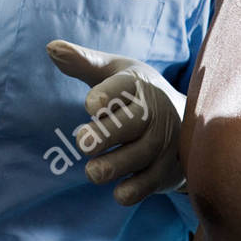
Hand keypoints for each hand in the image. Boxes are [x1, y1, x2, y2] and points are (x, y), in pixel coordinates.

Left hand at [46, 40, 185, 204]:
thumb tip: (50, 47)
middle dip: (108, 133)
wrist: (189, 122)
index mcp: (138, 85)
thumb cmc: (136, 94)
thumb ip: (83, 62)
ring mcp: (163, 143)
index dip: (107, 95)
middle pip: (133, 122)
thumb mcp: (114, 72)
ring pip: (141, 155)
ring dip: (116, 165)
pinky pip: (152, 182)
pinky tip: (118, 193)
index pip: (123, 86)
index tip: (90, 105)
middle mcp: (155, 112)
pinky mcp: (166, 170)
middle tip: (81, 142)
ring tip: (92, 172)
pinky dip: (136, 190)